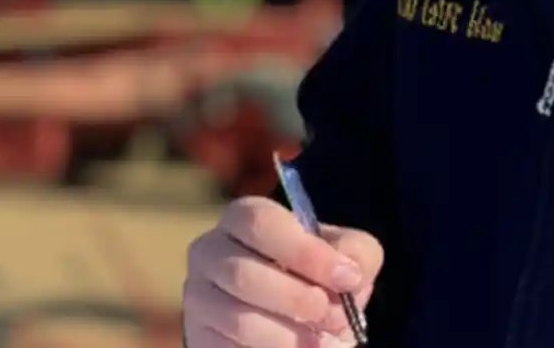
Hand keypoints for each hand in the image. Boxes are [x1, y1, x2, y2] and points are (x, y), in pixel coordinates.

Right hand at [183, 196, 382, 346]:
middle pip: (242, 273)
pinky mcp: (198, 337)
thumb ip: (356, 252)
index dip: (304, 252)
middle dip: (298, 300)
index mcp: (244, 218)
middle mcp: (209, 252)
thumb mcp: (348, 258)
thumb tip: (348, 270)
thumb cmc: (319, 279)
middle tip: (335, 317)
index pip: (260, 222)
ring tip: (324, 342)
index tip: (346, 278)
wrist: (297, 324)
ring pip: (238, 319)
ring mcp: (198, 297)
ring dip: (290, 336)